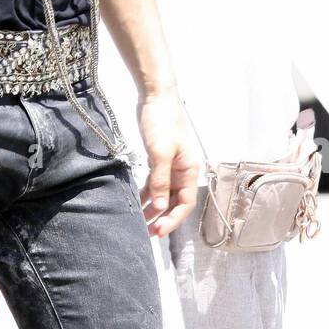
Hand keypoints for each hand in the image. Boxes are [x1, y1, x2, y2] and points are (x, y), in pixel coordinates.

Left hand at [136, 88, 202, 236]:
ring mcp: (172, 164)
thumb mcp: (160, 152)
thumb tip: (159, 206)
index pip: (185, 203)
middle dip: (163, 218)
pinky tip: (138, 202)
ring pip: (165, 193)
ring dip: (154, 207)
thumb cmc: (162, 120)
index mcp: (190, 169)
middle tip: (147, 233)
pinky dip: (149, 192)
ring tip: (140, 222)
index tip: (158, 232)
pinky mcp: (160, 158)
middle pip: (175, 201)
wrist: (156, 96)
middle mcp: (184, 170)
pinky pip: (156, 182)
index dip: (172, 219)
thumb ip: (160, 180)